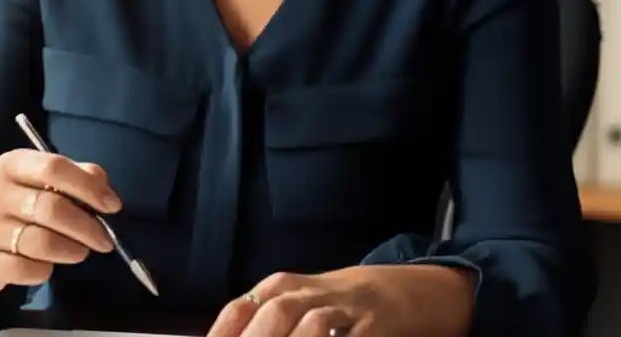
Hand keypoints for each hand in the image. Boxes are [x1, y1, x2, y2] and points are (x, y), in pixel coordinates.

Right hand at [0, 149, 122, 298]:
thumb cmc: (24, 207)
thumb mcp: (47, 183)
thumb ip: (80, 177)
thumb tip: (105, 190)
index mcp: (12, 165)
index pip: (54, 167)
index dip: (88, 187)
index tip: (112, 206)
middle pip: (51, 207)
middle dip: (88, 227)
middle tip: (105, 240)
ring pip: (41, 242)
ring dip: (72, 250)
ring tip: (81, 251)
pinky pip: (27, 270)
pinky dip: (46, 271)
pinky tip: (49, 266)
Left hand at [207, 265, 475, 336]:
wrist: (397, 290)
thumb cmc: (332, 305)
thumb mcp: (292, 304)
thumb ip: (255, 322)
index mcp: (279, 289)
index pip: (240, 310)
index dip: (223, 334)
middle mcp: (307, 294)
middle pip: (273, 317)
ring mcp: (343, 308)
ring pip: (312, 327)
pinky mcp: (374, 326)